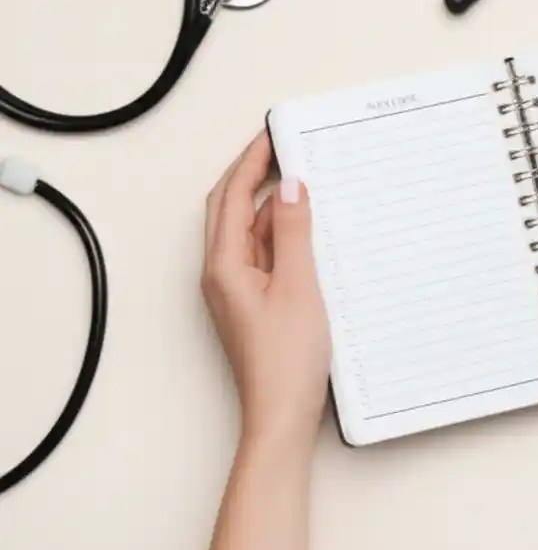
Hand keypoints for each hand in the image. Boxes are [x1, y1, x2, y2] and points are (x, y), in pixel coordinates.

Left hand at [202, 131, 330, 445]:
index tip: (273, 135)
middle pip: (229, 208)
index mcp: (224, 265)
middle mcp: (222, 274)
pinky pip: (262, 253)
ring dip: (267, 201)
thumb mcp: (299, 285)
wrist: (281, 414)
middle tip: (281, 147)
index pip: (232, 196)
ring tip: (299, 179)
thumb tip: (290, 187)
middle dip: (252, 173)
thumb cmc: (287, 360)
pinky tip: (302, 228)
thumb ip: (293, 232)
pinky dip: (278, 231)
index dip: (252, 161)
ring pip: (246, 231)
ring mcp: (236, 289)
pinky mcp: (253, 302)